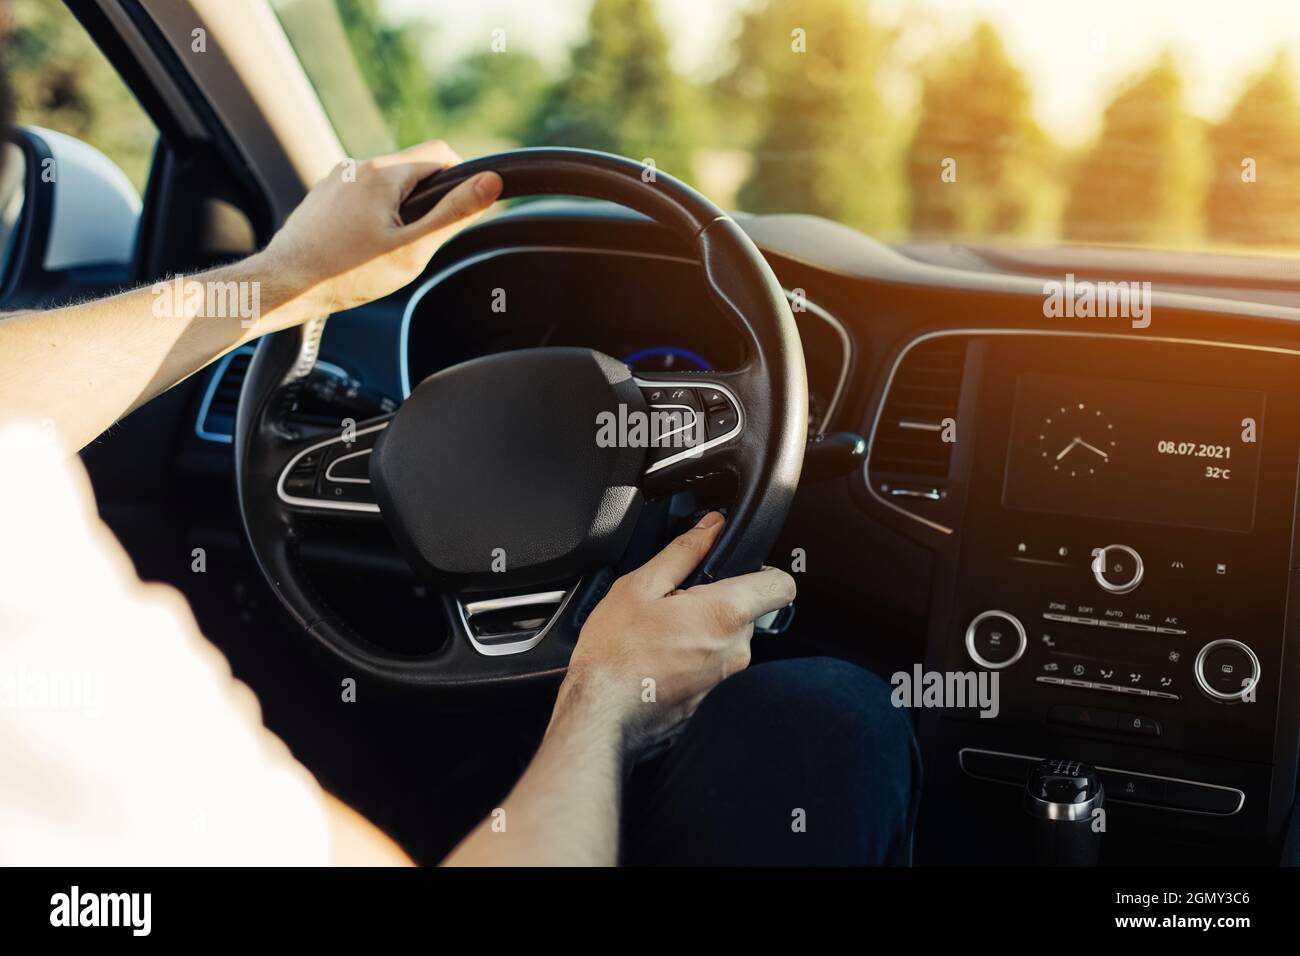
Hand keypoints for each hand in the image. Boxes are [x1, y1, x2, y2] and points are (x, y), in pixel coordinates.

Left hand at [256, 140, 501, 326]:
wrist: (285, 285)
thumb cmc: (346, 274)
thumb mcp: (411, 250)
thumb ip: (453, 214)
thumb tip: (490, 183)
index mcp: (382, 173)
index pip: (440, 153)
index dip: (461, 179)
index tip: (460, 210)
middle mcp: (358, 165)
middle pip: (413, 170)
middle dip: (425, 201)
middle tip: (417, 243)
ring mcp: (337, 177)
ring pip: (387, 184)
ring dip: (398, 209)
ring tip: (385, 249)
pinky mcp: (324, 194)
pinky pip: (363, 194)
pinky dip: (373, 215)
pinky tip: (361, 247)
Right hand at [558, 512, 795, 755]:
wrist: (601, 712)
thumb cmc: (615, 652)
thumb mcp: (640, 585)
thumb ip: (684, 551)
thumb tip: (711, 527)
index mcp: (725, 614)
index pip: (781, 585)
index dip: (764, 568)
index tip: (737, 565)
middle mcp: (735, 648)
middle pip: (748, 609)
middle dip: (718, 598)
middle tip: (675, 599)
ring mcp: (724, 674)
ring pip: (727, 635)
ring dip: (702, 625)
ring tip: (659, 628)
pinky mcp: (709, 694)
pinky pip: (711, 659)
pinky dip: (692, 650)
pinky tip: (657, 651)